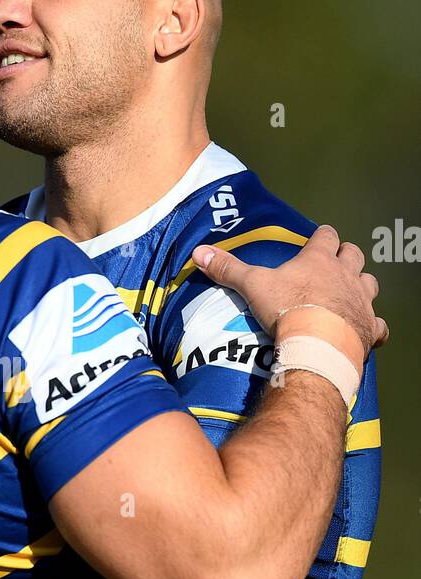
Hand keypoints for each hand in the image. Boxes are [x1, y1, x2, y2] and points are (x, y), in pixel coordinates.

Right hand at [192, 224, 387, 357]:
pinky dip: (374, 327)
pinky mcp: (369, 327)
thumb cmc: (287, 308)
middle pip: (354, 255)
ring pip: (370, 284)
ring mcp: (361, 300)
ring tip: (351, 294)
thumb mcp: (253, 285)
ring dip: (362, 287)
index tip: (319, 238)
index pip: (326, 236)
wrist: (316, 342)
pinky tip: (367, 331)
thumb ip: (228, 268)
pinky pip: (379, 325)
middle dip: (346, 257)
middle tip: (336, 265)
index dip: (323, 236)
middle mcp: (346, 275)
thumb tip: (198, 252)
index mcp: (319, 260)